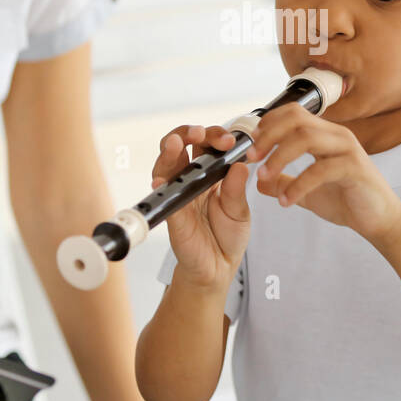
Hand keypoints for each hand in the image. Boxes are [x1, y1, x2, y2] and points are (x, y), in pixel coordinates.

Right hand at [152, 124, 249, 292]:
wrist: (218, 267)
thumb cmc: (227, 235)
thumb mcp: (240, 211)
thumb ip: (237, 190)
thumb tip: (240, 165)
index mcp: (210, 173)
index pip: (206, 144)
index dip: (215, 136)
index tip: (229, 141)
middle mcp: (190, 179)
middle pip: (181, 145)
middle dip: (188, 133)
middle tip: (199, 133)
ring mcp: (178, 194)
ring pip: (166, 165)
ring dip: (169, 151)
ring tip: (175, 143)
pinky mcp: (172, 214)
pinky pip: (162, 197)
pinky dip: (160, 185)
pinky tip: (161, 178)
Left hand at [245, 104, 400, 243]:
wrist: (379, 220)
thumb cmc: (347, 200)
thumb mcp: (308, 192)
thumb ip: (285, 183)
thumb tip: (259, 182)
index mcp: (326, 135)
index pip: (293, 114)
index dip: (268, 124)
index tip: (250, 144)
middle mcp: (337, 136)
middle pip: (296, 120)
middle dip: (268, 135)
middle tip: (251, 157)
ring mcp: (347, 150)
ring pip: (306, 138)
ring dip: (279, 156)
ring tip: (263, 175)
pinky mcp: (355, 169)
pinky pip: (321, 169)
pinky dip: (299, 185)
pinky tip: (286, 201)